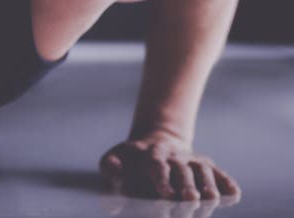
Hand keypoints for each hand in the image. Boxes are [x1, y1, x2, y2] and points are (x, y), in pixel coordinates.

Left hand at [99, 132, 240, 199]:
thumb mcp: (115, 159)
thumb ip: (110, 167)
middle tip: (190, 199)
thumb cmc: (131, 161)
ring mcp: (193, 161)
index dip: (161, 180)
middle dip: (186, 185)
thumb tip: (114, 176)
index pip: (157, 166)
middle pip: (182, 170)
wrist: (157, 143)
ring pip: (203, 171)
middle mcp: (175, 157)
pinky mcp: (207, 167)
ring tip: (210, 199)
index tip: (164, 195)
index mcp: (151, 154)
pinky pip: (220, 174)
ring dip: (208, 185)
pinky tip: (233, 192)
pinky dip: (227, 182)